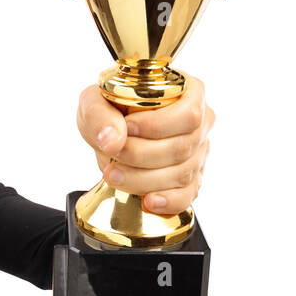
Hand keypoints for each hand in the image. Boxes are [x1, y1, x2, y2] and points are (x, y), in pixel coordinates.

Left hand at [76, 71, 213, 215]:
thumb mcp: (95, 102)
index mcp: (189, 94)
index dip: (157, 126)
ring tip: (114, 175)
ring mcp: (198, 154)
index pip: (188, 114)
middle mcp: (201, 124)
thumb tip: (113, 140)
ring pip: (182, 174)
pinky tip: (148, 201)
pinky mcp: (191, 181)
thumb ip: (98, 115)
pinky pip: (187, 196)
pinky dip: (167, 201)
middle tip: (113, 156)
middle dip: (143, 155)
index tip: (127, 129)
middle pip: (183, 147)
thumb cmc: (110, 110)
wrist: (111, 135)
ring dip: (145, 179)